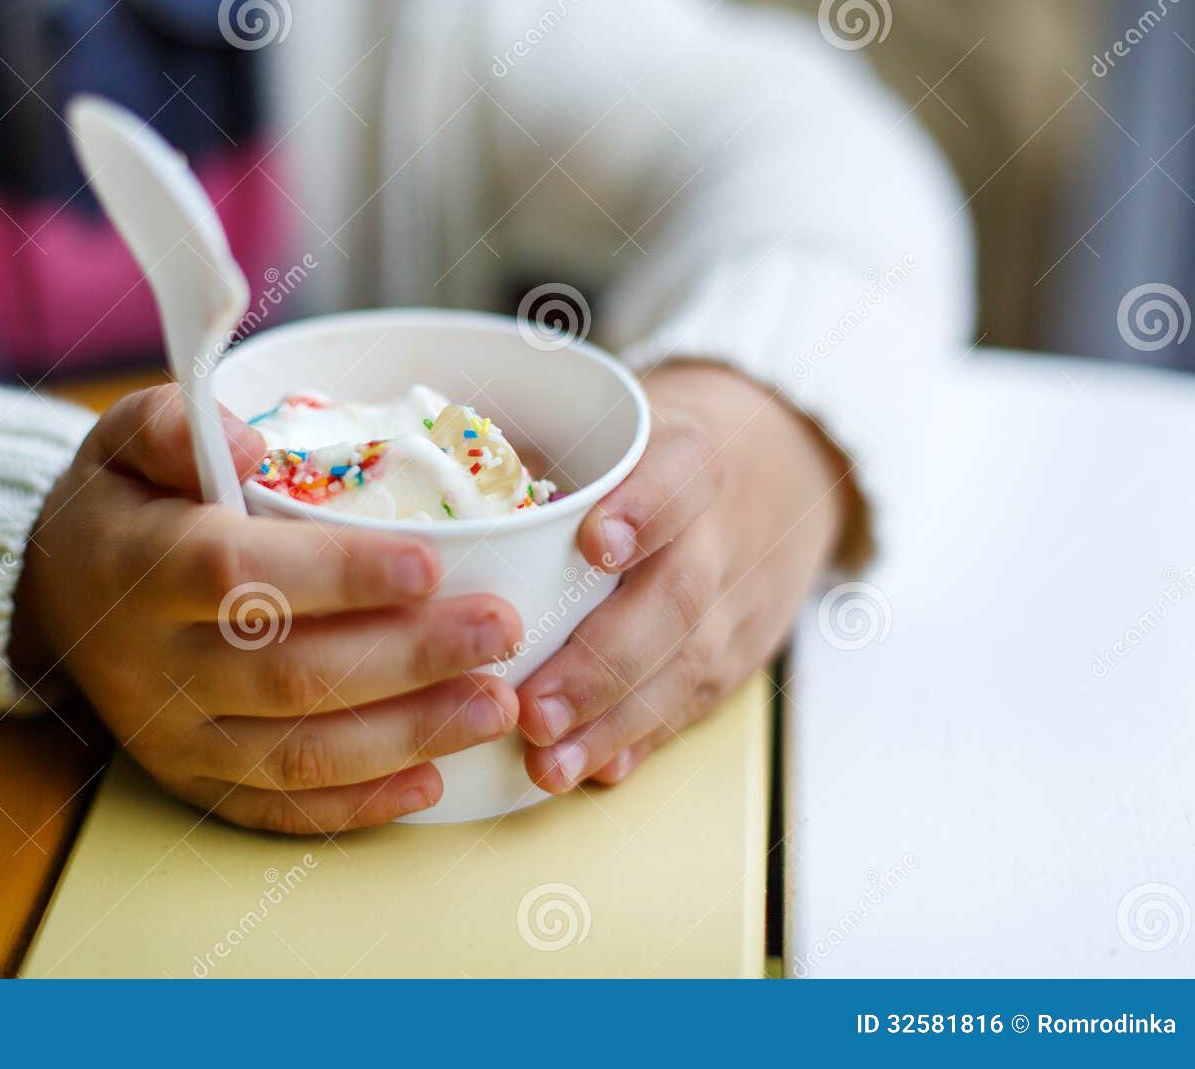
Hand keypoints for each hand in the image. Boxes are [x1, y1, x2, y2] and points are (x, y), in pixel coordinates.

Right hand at [11, 385, 523, 833]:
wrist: (56, 597)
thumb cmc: (120, 507)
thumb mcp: (123, 440)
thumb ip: (175, 425)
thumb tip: (250, 443)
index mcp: (140, 568)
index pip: (240, 575)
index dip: (337, 575)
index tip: (429, 562)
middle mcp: (155, 664)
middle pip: (289, 674)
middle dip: (408, 659)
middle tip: (500, 632)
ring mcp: (173, 735)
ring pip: (297, 752)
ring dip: (406, 735)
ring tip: (495, 704)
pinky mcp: (194, 782)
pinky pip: (279, 809)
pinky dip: (359, 804)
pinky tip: (434, 777)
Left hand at [516, 363, 855, 789]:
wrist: (771, 471)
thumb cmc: (643, 454)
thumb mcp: (606, 425)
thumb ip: (532, 450)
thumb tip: (423, 485)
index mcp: (686, 455)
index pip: (680, 476)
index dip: (645, 510)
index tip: (595, 545)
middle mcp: (719, 531)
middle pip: (676, 597)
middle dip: (601, 663)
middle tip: (533, 711)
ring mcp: (735, 601)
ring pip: (686, 667)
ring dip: (613, 723)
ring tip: (547, 763)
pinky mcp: (735, 655)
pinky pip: (691, 704)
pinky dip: (639, 740)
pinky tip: (589, 770)